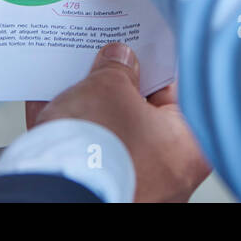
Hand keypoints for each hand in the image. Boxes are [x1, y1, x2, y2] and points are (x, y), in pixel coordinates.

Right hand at [24, 43, 210, 202]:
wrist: (52, 193)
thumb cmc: (96, 151)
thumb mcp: (109, 87)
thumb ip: (118, 67)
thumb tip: (118, 60)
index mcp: (190, 147)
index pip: (177, 92)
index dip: (155, 63)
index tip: (140, 47)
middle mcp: (169, 174)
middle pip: (144, 115)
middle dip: (120, 88)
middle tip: (105, 63)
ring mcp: (136, 186)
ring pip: (114, 136)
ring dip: (93, 109)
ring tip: (72, 83)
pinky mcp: (102, 193)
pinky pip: (88, 155)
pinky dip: (72, 133)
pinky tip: (51, 107)